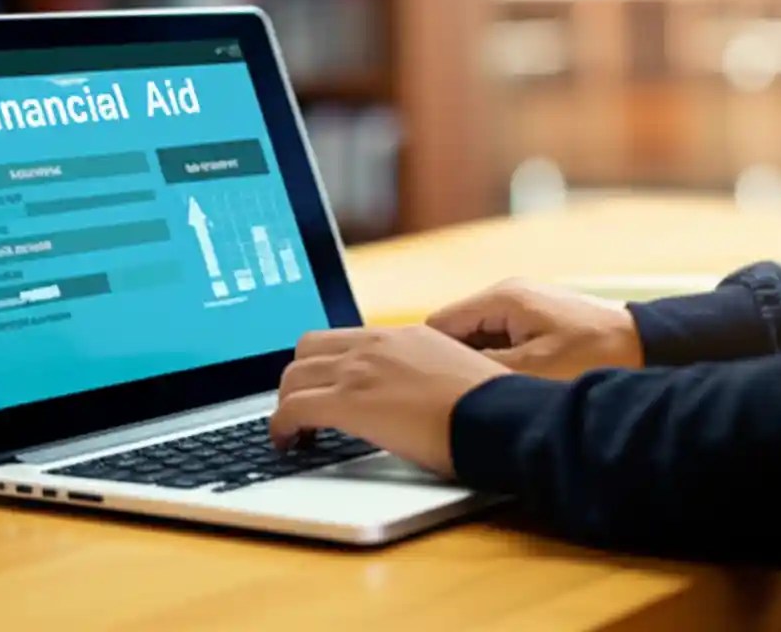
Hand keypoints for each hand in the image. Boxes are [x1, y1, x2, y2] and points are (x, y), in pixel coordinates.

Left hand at [270, 326, 509, 476]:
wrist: (499, 417)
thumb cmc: (490, 410)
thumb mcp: (455, 377)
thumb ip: (428, 379)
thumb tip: (421, 401)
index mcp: (404, 336)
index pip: (345, 338)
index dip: (324, 363)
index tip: (322, 385)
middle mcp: (376, 344)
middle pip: (307, 348)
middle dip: (298, 379)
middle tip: (301, 407)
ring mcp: (360, 369)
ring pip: (293, 377)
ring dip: (286, 402)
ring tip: (292, 430)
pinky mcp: (348, 401)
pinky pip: (292, 409)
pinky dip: (281, 427)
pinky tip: (287, 444)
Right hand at [426, 278, 642, 379]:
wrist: (654, 348)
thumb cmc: (597, 357)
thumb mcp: (530, 371)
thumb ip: (478, 369)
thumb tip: (437, 374)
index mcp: (503, 297)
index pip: (438, 325)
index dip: (429, 360)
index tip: (430, 392)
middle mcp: (511, 293)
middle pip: (457, 332)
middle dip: (455, 365)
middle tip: (464, 400)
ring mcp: (527, 305)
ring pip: (480, 339)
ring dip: (481, 366)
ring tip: (492, 396)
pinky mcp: (541, 320)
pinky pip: (504, 341)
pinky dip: (502, 364)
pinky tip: (514, 388)